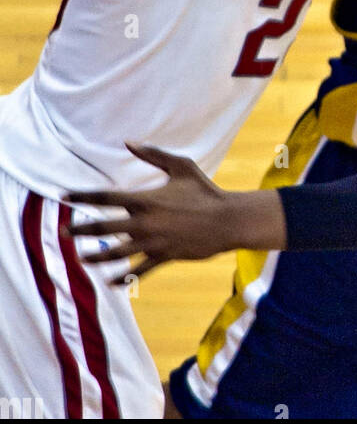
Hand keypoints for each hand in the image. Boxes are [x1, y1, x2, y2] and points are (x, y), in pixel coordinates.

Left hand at [63, 144, 232, 283]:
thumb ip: (153, 154)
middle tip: (64, 233)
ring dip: (97, 256)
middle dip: (81, 230)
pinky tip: (111, 281)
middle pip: (104, 227)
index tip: (64, 196)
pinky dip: (124, 277)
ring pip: (116, 253)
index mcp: (145, 199)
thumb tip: (129, 142)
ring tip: (82, 258)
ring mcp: (153, 242)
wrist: (227, 220)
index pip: (105, 197)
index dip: (82, 196)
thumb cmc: (204, 190)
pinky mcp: (163, 257)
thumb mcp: (181, 166)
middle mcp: (144, 222)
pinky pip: (138, 271)